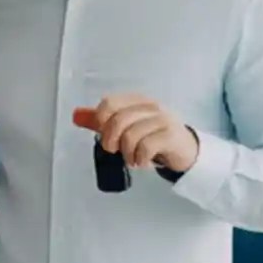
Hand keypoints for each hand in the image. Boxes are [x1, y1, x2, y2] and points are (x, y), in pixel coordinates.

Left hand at [73, 94, 198, 171]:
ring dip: (127, 154)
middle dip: (111, 141)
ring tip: (132, 158)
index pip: (109, 103)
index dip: (100, 121)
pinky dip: (140, 159)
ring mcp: (162, 120)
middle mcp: (150, 107)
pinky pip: (146, 147)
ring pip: (131, 135)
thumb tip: (76, 115)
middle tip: (115, 150)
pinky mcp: (171, 136)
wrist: (185, 150)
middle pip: (118, 120)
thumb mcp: (127, 126)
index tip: (103, 134)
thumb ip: (102, 121)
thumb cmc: (153, 136)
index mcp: (136, 101)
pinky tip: (143, 162)